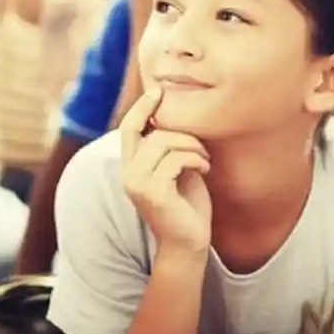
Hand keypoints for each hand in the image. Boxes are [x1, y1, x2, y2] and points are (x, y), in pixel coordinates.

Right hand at [119, 89, 211, 253]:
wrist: (189, 243)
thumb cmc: (187, 205)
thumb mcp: (177, 169)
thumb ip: (169, 148)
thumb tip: (173, 115)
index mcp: (132, 166)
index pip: (129, 128)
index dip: (142, 107)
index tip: (158, 91)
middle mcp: (129, 174)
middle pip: (151, 131)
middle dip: (183, 133)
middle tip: (202, 148)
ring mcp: (138, 184)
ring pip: (164, 142)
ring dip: (192, 146)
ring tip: (204, 160)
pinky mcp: (153, 193)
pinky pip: (175, 159)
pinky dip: (196, 159)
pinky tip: (205, 169)